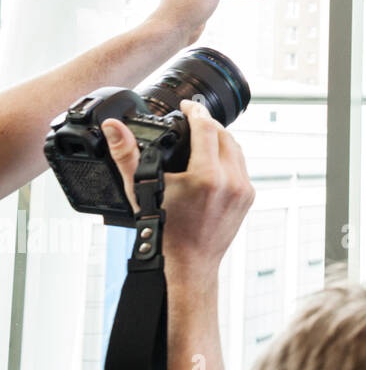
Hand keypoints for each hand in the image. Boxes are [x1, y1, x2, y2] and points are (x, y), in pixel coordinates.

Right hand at [102, 99, 254, 278]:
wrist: (189, 263)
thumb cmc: (164, 231)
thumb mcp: (141, 190)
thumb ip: (127, 155)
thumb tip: (114, 127)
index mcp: (207, 176)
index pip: (207, 128)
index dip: (196, 112)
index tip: (187, 105)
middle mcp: (231, 180)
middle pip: (224, 135)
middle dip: (208, 124)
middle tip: (192, 119)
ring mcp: (243, 188)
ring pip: (236, 149)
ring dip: (220, 139)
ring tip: (202, 135)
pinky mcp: (248, 196)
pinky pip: (241, 166)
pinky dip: (228, 157)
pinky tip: (214, 158)